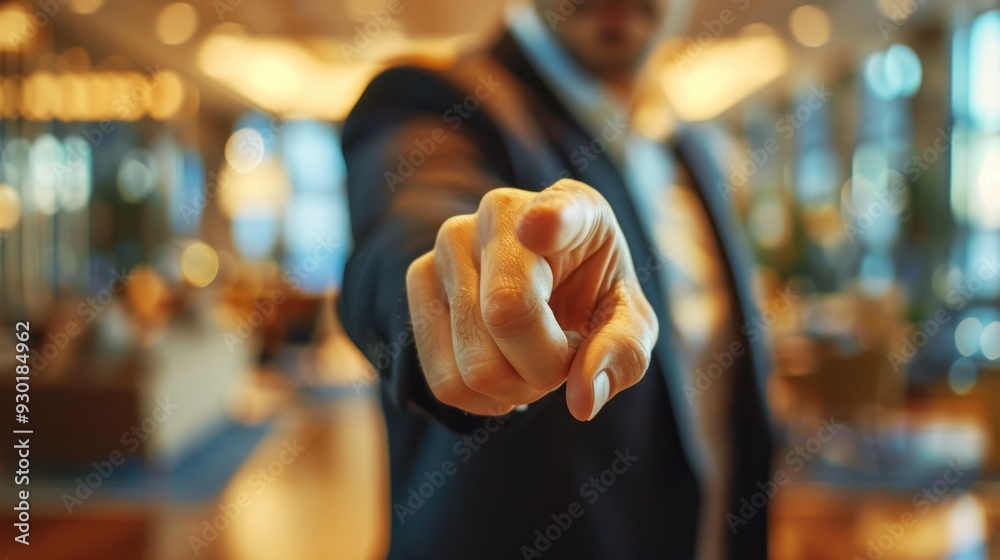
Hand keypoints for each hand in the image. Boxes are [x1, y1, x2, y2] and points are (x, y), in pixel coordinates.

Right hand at [405, 179, 658, 420]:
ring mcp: (450, 242)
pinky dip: (482, 400)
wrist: (544, 280)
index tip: (541, 226)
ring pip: (474, 364)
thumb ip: (623, 353)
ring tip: (530, 359)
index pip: (556, 212)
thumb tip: (581, 399)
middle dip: (545, 369)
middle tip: (562, 356)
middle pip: (508, 317)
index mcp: (572, 207)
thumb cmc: (591, 293)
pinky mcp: (419, 277)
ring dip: (515, 389)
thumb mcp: (629, 320)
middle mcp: (500, 212)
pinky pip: (445, 380)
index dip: (550, 221)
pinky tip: (501, 370)